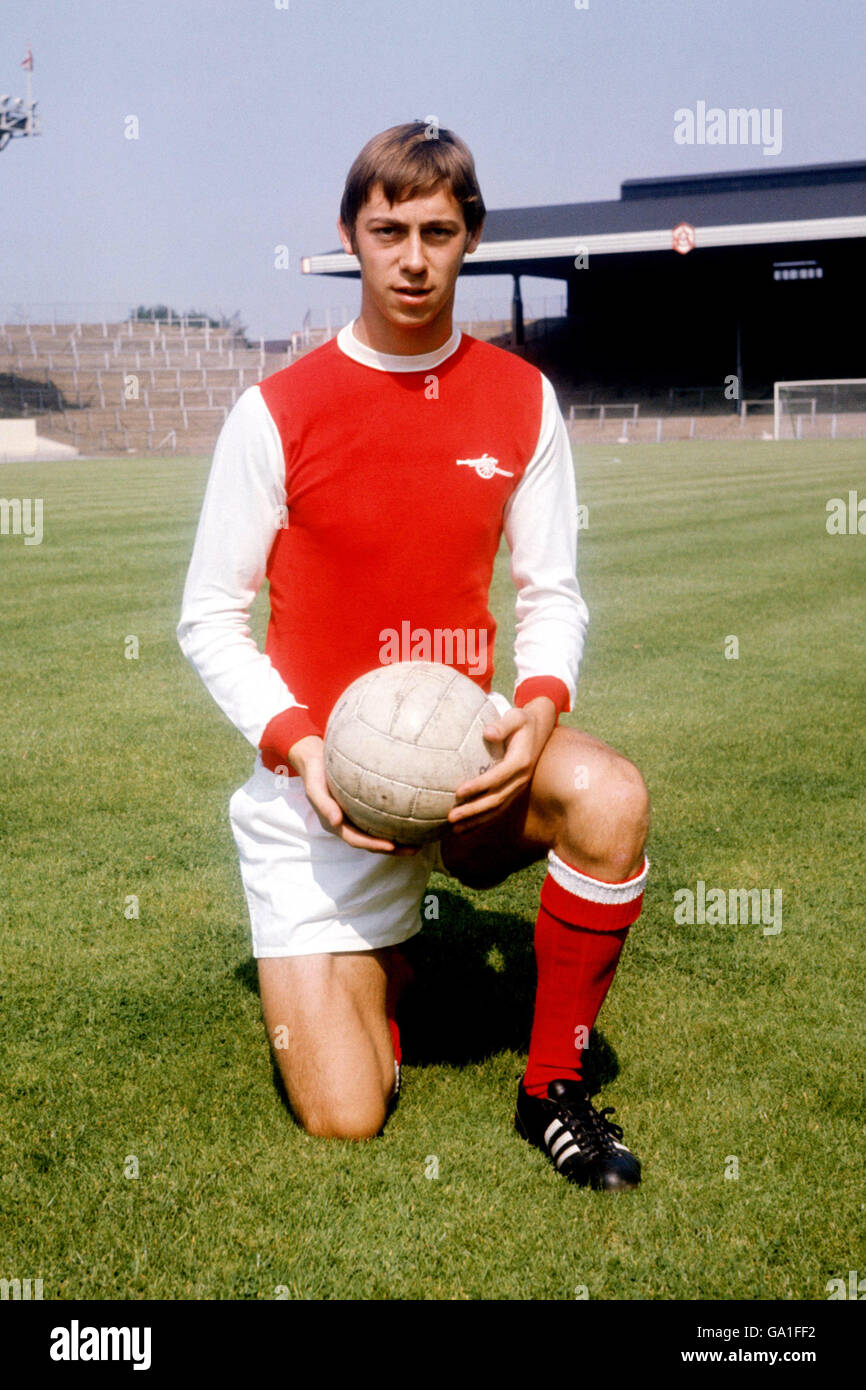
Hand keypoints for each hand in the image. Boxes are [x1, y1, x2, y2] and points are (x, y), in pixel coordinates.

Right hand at [288, 735, 417, 855]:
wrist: (316, 759)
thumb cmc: (315, 774)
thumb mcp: (314, 788)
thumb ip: (323, 805)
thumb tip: (336, 822)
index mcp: (336, 825)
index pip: (357, 840)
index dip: (374, 845)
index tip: (392, 846)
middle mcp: (348, 824)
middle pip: (372, 842)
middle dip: (394, 849)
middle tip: (416, 849)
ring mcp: (356, 817)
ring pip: (379, 833)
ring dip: (399, 840)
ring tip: (421, 841)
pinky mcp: (364, 808)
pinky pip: (381, 818)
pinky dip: (395, 822)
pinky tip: (413, 818)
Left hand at [447, 696, 557, 832]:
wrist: (540, 728)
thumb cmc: (522, 720)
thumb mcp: (516, 717)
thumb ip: (502, 725)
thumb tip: (488, 732)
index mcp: (521, 761)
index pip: (497, 777)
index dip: (478, 786)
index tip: (458, 792)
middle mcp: (521, 778)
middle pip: (496, 799)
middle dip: (473, 810)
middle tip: (451, 817)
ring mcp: (519, 787)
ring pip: (497, 809)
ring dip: (476, 820)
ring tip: (455, 829)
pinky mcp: (515, 790)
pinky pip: (499, 809)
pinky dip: (483, 820)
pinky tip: (466, 828)